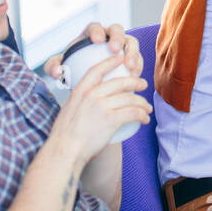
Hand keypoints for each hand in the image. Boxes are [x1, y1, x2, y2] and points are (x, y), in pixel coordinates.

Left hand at [44, 21, 143, 82]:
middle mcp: (108, 37)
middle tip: (116, 50)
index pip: (94, 27)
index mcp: (90, 35)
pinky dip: (137, 64)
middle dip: (118, 37)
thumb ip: (53, 67)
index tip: (98, 40)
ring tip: (130, 66)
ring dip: (132, 52)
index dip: (97, 31)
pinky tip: (134, 75)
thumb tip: (57, 72)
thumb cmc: (72, 68)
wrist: (86, 78)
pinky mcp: (130, 56)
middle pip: (116, 29)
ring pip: (131, 42)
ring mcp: (121, 46)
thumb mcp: (60, 67)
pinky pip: (137, 57)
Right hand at [47, 49, 151, 166]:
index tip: (120, 58)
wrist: (64, 152)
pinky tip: (145, 119)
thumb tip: (91, 102)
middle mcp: (91, 95)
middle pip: (120, 82)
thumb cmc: (65, 137)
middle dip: (135, 82)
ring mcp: (101, 106)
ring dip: (142, 103)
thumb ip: (80, 103)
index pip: (97, 70)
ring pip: (129, 98)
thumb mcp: (68, 110)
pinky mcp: (110, 120)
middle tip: (143, 84)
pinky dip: (142, 115)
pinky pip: (133, 113)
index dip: (110, 62)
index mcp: (79, 91)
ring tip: (147, 108)